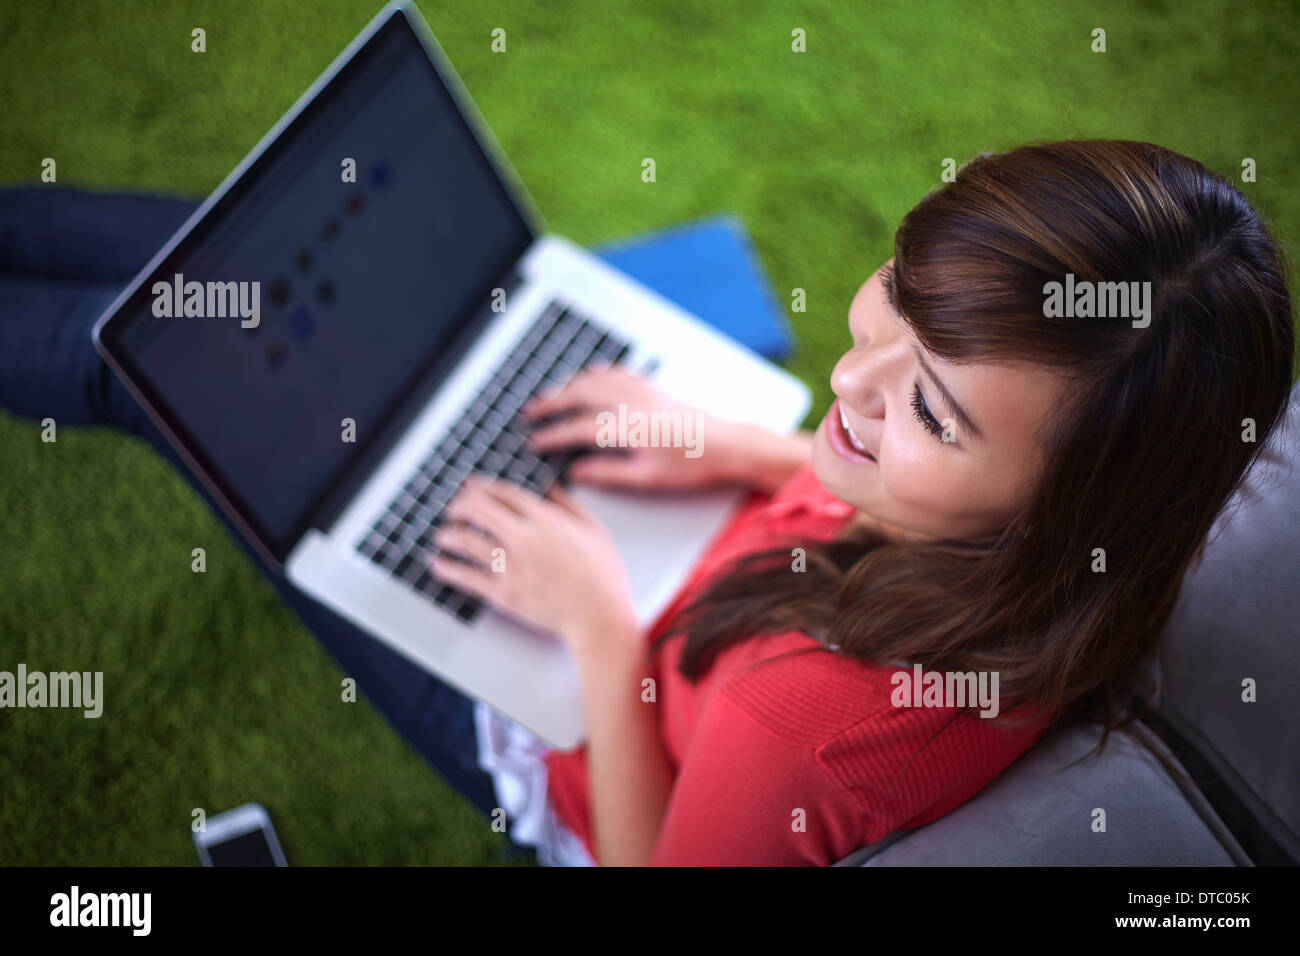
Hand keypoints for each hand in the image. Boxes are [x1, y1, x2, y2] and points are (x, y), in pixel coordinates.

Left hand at [429, 475, 638, 657]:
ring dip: (448, 534)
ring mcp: (511, 565)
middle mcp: (524, 537)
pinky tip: (439, 564)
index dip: (482, 487)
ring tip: (442, 535)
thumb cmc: (603, 575)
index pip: (504, 494)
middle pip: (479, 510)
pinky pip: (467, 576)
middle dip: (460, 505)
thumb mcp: (594, 529)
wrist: (599, 616)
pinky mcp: (503, 592)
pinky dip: (448, 568)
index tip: (471, 486)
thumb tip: (550, 486)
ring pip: (466, 541)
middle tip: (453, 509)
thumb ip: (569, 504)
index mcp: (545, 519)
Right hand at [523, 364, 743, 490]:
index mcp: (628, 428)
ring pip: (597, 379)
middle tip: (531, 413)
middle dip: (552, 403)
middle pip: (580, 395)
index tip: (533, 443)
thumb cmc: (693, 465)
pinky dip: (597, 373)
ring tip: (552, 396)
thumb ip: (609, 473)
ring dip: (570, 385)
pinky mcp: (654, 389)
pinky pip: (618, 373)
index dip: (552, 436)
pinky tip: (590, 377)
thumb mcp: (648, 479)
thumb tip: (577, 472)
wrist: (729, 445)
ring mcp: (643, 392)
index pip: (578, 429)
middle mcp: (632, 403)